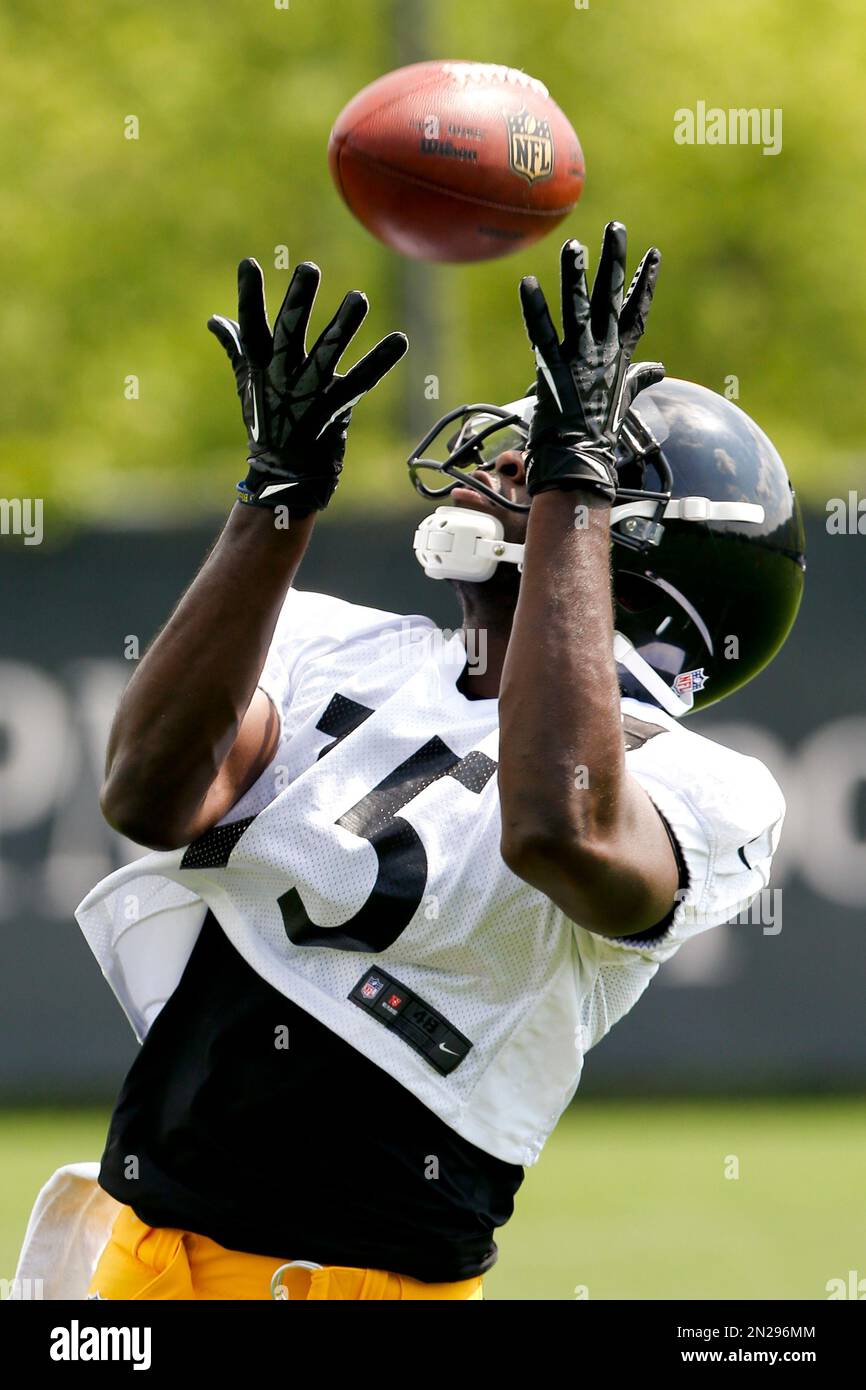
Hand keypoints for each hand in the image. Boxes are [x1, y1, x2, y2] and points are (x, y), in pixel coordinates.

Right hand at [209, 259, 407, 513]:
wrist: (282, 475)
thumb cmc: (265, 422)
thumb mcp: (247, 384)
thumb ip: (236, 347)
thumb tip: (215, 320)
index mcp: (260, 366)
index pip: (250, 326)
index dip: (248, 296)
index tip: (248, 264)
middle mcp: (282, 377)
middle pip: (288, 333)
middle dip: (299, 301)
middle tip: (310, 269)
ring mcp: (308, 395)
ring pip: (325, 354)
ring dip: (343, 326)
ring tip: (359, 298)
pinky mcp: (334, 410)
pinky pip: (359, 381)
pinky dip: (379, 361)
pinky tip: (399, 340)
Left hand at [519, 222, 662, 502]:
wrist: (580, 461)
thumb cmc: (600, 433)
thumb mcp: (624, 400)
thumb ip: (639, 378)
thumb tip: (658, 369)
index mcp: (619, 357)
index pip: (635, 312)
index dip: (644, 284)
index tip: (652, 254)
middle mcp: (603, 352)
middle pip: (611, 298)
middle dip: (614, 261)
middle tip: (615, 227)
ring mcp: (580, 360)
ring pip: (580, 309)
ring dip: (576, 277)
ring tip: (573, 246)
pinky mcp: (554, 370)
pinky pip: (543, 334)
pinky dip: (536, 310)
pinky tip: (528, 284)